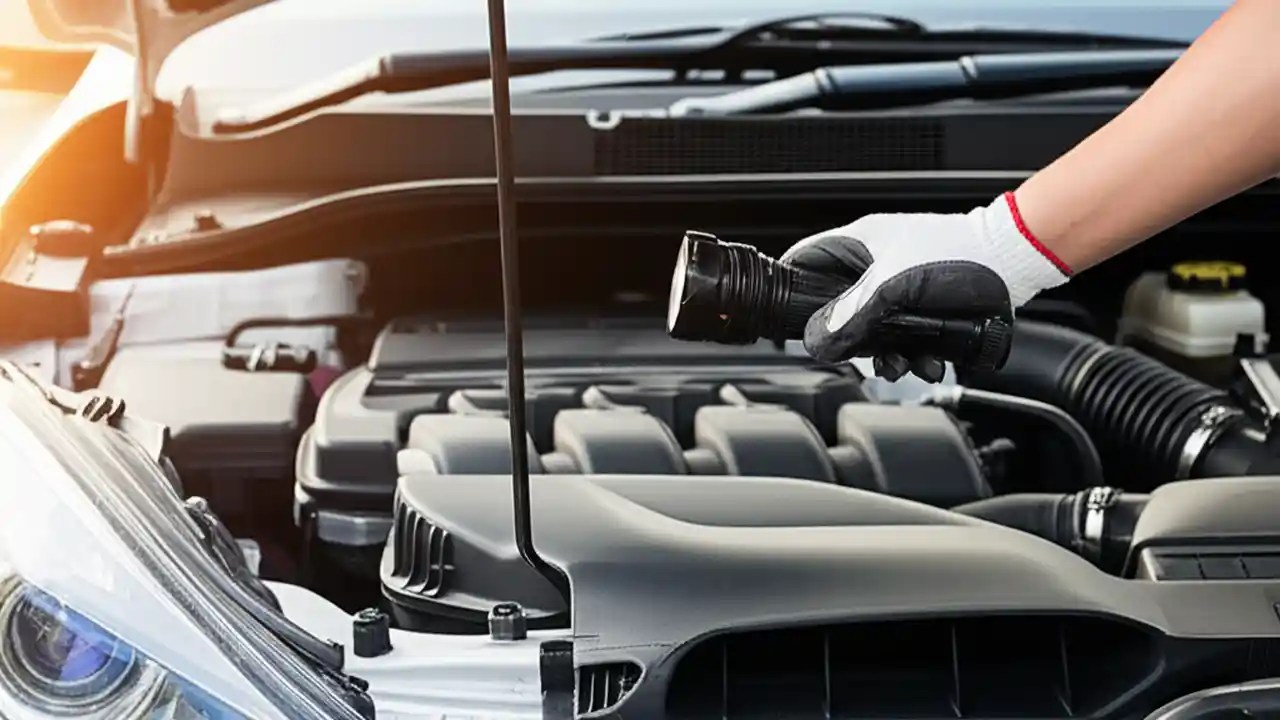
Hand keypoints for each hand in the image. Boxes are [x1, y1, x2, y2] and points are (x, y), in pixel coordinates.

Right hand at [781, 192, 1070, 381]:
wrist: (1018, 262)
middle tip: (859, 354)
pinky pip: (904, 334)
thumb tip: (817, 342)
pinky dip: (912, 352)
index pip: (805, 261)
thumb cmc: (964, 256)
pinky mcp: (926, 302)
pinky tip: (925, 362)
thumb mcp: (894, 289)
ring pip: (874, 325)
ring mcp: (901, 280)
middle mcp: (876, 260)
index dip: (793, 290)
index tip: (791, 322)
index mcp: (859, 242)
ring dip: (885, 352)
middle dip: (851, 337)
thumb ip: (851, 317)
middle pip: (839, 305)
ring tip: (901, 364)